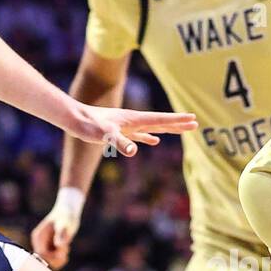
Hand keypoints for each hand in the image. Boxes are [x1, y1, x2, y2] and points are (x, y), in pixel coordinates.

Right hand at [31, 186, 84, 268]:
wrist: (68, 212)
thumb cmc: (66, 216)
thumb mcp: (65, 224)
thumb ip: (61, 235)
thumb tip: (58, 245)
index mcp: (38, 237)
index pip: (41, 254)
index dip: (53, 257)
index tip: (64, 252)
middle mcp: (38, 243)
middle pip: (44, 261)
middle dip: (57, 259)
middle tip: (67, 249)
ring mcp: (43, 246)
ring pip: (49, 262)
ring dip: (59, 259)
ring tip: (67, 247)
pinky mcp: (50, 249)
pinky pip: (53, 260)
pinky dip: (61, 259)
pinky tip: (66, 249)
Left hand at [60, 100, 197, 156]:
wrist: (76, 120)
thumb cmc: (90, 125)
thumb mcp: (105, 135)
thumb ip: (120, 142)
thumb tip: (134, 151)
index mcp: (135, 119)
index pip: (161, 120)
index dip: (177, 121)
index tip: (193, 119)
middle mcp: (134, 121)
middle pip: (161, 122)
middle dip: (178, 124)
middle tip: (195, 124)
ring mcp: (128, 126)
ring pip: (153, 127)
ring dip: (167, 129)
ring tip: (181, 129)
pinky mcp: (121, 132)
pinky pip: (140, 134)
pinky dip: (149, 137)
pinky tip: (154, 140)